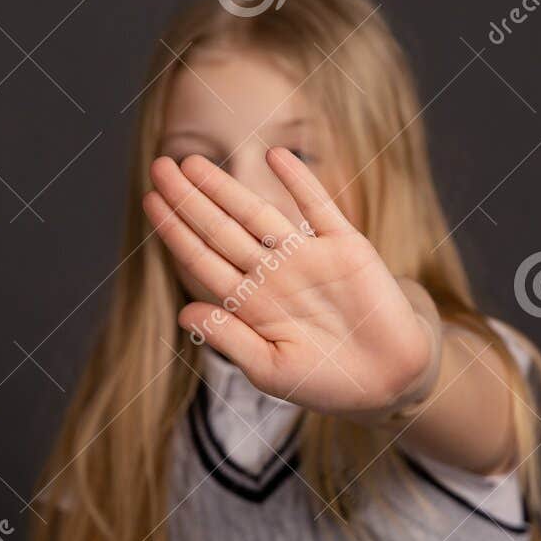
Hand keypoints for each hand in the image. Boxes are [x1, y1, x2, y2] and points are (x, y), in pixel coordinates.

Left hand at [143, 149, 440, 417]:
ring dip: (228, 188)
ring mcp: (308, 258)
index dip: (176, 232)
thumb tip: (183, 311)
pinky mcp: (346, 248)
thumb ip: (229, 338)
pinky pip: (319, 207)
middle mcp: (274, 275)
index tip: (151, 203)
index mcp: (251, 305)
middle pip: (222, 230)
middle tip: (159, 167)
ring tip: (195, 163)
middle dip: (190, 200)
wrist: (390, 380)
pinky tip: (275, 157)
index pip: (204, 260)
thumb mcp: (270, 370)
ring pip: (259, 214)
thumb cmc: (328, 383)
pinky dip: (299, 182)